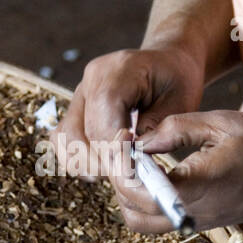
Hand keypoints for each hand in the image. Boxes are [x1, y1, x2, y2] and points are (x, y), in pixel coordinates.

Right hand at [54, 46, 204, 182]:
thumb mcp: (180, 103)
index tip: (133, 172)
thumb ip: (157, 130)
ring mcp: (80, 93)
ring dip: (86, 163)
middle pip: (80, 131)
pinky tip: (101, 168)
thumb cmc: (176, 80)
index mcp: (119, 70)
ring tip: (114, 174)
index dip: (115, 148)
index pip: (104, 115)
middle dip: (103, 162)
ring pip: (64, 137)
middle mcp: (91, 80)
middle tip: (129, 179)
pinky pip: (63, 137)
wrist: (167, 63)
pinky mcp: (76, 108)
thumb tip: (133, 159)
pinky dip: (77, 157)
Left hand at [114, 109, 242, 233]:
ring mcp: (200, 222)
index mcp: (205, 183)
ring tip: (136, 160)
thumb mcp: (225, 122)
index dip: (124, 166)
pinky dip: (145, 200)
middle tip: (123, 149)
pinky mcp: (203, 223)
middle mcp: (198, 211)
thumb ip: (177, 127)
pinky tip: (153, 170)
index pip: (145, 190)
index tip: (123, 139)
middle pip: (136, 212)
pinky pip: (160, 221)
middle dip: (120, 180)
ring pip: (143, 222)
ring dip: (130, 194)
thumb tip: (139, 139)